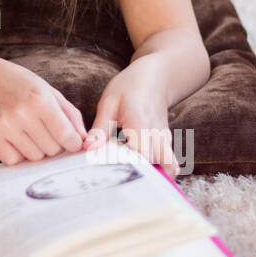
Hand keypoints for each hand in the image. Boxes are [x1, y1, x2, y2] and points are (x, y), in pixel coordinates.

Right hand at [0, 59, 87, 165]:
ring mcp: (4, 126)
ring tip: (30, 133)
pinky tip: (17, 139)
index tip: (72, 142)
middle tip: (46, 132)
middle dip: (55, 144)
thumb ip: (70, 115)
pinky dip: (19, 155)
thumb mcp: (49, 91)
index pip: (66, 136)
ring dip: (38, 150)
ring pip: (35, 157)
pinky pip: (14, 160)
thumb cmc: (21, 84)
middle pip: (52, 150)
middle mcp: (21, 113)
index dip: (74, 143)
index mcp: (40, 100)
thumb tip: (85, 141)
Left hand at [86, 59, 179, 178]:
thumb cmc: (130, 87)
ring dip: (152, 175)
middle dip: (143, 178)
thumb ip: (99, 128)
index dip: (128, 170)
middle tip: (119, 179)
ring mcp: (165, 141)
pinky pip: (166, 163)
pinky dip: (155, 169)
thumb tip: (87, 149)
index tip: (111, 173)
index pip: (141, 158)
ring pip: (168, 168)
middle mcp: (158, 137)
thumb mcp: (109, 103)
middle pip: (159, 169)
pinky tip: (133, 166)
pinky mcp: (166, 144)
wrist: (155, 76)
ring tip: (127, 174)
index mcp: (141, 127)